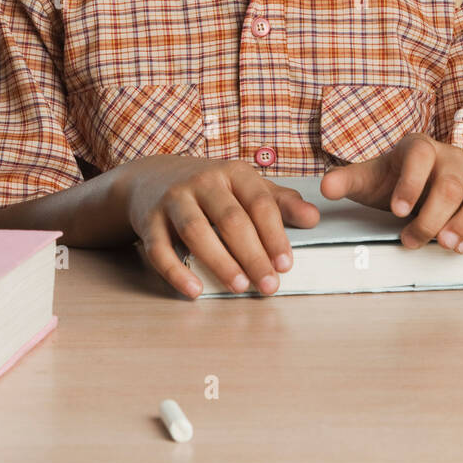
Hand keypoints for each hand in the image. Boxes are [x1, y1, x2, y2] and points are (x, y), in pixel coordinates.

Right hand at [122, 157, 320, 297]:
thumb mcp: (245, 186)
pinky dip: (176, 271)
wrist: (150, 177)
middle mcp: (202, 181)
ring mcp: (173, 199)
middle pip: (230, 219)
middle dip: (252, 254)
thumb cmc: (209, 188)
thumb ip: (280, 202)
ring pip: (195, 231)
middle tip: (268, 285)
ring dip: (219, 261)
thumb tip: (314, 218)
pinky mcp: (148, 219)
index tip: (286, 264)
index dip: (274, 234)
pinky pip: (159, 248)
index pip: (259, 202)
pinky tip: (194, 290)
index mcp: (233, 172)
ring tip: (239, 286)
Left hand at [321, 133, 462, 252]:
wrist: (437, 191)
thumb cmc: (399, 183)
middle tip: (410, 240)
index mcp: (420, 147)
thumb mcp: (372, 180)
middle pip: (450, 185)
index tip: (396, 211)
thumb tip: (325, 187)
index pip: (420, 155)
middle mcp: (453, 156)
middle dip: (431, 217)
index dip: (410, 183)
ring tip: (444, 244)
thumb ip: (348, 181)